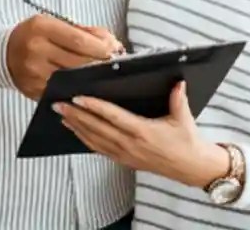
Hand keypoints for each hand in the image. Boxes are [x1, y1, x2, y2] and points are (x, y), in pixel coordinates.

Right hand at [7, 15, 123, 100]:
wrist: (5, 53)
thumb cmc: (34, 35)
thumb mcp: (54, 23)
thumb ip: (84, 32)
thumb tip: (111, 44)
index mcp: (42, 28)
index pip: (78, 41)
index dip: (100, 47)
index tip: (114, 50)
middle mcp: (36, 50)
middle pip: (78, 62)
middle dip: (100, 63)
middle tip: (112, 63)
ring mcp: (35, 74)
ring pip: (73, 80)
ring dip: (91, 78)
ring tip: (100, 73)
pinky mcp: (35, 91)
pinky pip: (63, 91)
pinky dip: (77, 88)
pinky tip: (84, 84)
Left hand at [56, 81, 228, 187]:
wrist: (191, 168)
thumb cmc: (187, 141)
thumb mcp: (184, 119)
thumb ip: (179, 99)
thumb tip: (177, 82)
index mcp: (143, 132)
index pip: (112, 116)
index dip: (93, 107)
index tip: (77, 98)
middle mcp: (130, 144)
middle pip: (97, 128)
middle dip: (76, 115)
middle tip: (58, 104)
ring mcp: (125, 155)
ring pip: (94, 140)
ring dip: (76, 127)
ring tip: (61, 115)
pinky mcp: (124, 161)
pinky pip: (100, 150)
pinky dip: (85, 139)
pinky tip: (75, 131)